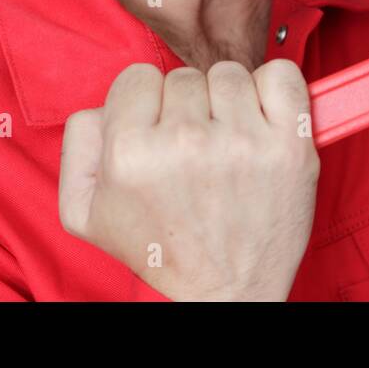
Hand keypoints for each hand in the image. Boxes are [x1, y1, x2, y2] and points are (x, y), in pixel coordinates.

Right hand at [59, 58, 319, 300]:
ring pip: (229, 75)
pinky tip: (261, 120)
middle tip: (193, 151)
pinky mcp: (289, 146)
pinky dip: (274, 88)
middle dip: (188, 107)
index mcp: (131, 153)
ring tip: (226, 143)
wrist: (227, 293)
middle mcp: (186, 142)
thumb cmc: (162, 250)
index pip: (136, 77)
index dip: (145, 104)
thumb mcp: (86, 212)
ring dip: (228, 102)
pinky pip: (282, 75)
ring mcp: (243, 142)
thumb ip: (79, 144)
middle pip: (185, 77)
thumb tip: (104, 105)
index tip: (157, 133)